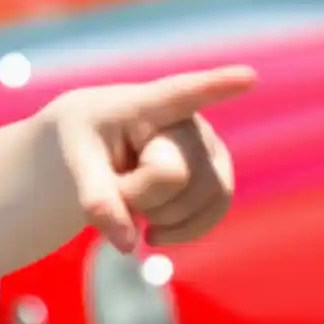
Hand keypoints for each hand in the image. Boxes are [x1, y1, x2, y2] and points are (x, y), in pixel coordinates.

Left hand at [40, 66, 256, 252]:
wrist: (100, 147)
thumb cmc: (85, 144)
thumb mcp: (76, 166)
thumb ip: (96, 201)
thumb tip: (129, 246)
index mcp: (142, 104)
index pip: (180, 95)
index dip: (216, 87)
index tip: (247, 77)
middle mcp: (187, 118)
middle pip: (173, 176)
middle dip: (137, 196)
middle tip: (115, 184)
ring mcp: (208, 146)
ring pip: (202, 199)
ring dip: (160, 215)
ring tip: (133, 198)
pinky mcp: (219, 174)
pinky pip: (216, 211)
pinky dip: (183, 231)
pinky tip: (154, 231)